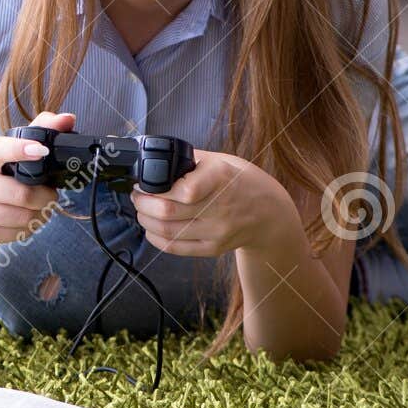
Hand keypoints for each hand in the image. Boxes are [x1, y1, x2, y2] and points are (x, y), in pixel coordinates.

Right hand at [0, 112, 74, 246]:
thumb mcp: (12, 144)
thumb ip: (41, 128)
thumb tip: (67, 119)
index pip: (0, 150)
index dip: (22, 150)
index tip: (42, 151)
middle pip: (21, 194)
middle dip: (46, 196)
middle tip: (50, 193)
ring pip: (23, 217)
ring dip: (40, 213)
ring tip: (38, 205)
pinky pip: (17, 233)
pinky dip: (28, 227)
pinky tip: (24, 217)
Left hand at [130, 149, 297, 257]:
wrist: (269, 213)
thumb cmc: (240, 181)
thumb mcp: (220, 160)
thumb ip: (189, 159)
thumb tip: (153, 158)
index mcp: (221, 178)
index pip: (185, 190)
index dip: (157, 187)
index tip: (145, 182)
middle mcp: (220, 207)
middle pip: (168, 211)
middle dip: (142, 203)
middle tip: (137, 195)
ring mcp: (218, 231)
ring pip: (167, 231)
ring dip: (145, 220)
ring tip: (141, 210)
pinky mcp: (213, 248)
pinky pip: (175, 248)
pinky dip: (155, 238)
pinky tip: (151, 227)